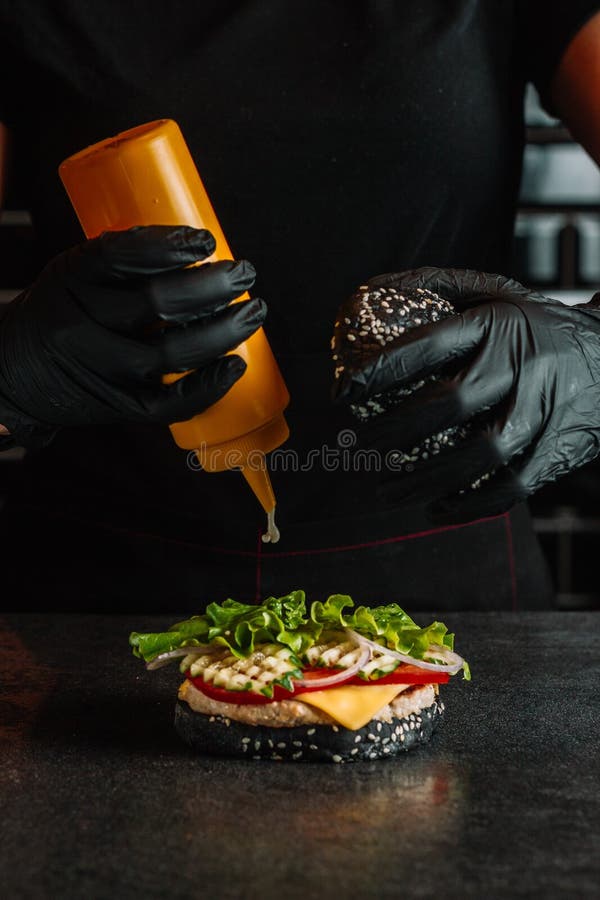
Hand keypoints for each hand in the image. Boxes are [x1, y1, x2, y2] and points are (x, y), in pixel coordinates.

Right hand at [0, 225, 263, 447]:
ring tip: (252, 312)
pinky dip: (207, 387)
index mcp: (72, 279)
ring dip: (222, 332)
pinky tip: (236, 366)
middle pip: (156, 303)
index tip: (207, 241)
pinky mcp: (118, 406)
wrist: (13, 373)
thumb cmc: (60, 312)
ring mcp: (102, 370)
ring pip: (170, 353)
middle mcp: (83, 324)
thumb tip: (200, 249)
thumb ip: (124, 263)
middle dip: (212, 287)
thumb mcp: (74, 274)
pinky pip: (168, 403)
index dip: (169, 247)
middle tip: (245, 274)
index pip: (121, 255)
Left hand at [333, 267, 599, 521]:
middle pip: (450, 404)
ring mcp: (542, 411)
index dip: (378, 372)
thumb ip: (443, 289)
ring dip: (426, 479)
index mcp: (496, 326)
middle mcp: (519, 366)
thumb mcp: (498, 293)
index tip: (342, 393)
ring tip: (386, 490)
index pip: (426, 347)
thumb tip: (377, 288)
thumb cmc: (538, 327)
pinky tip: (436, 509)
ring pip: (481, 454)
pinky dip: (470, 505)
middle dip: (395, 430)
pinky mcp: (558, 449)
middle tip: (364, 444)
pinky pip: (511, 486)